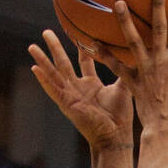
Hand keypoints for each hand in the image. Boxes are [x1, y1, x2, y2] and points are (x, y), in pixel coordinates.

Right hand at [28, 29, 132, 152]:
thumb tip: (134, 54)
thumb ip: (124, 71)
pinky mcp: (67, 104)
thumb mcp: (123, 88)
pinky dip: (43, 79)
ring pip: (54, 74)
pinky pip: (53, 90)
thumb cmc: (120, 116)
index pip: (84, 61)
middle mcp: (78, 88)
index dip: (80, 47)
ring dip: (43, 60)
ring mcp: (71, 96)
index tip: (77, 31)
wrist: (115, 136)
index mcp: (91, 85)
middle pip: (64, 63)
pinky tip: (34, 68)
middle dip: (55, 48)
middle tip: (46, 32)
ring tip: (32, 46)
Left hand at [96, 0, 167, 138]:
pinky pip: (116, 65)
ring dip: (125, 20)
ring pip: (133, 40)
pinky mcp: (131, 81)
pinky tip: (92, 41)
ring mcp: (143, 69)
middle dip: (157, 5)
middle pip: (159, 27)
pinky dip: (105, 54)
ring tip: (116, 2)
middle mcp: (159, 60)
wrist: (165, 131)